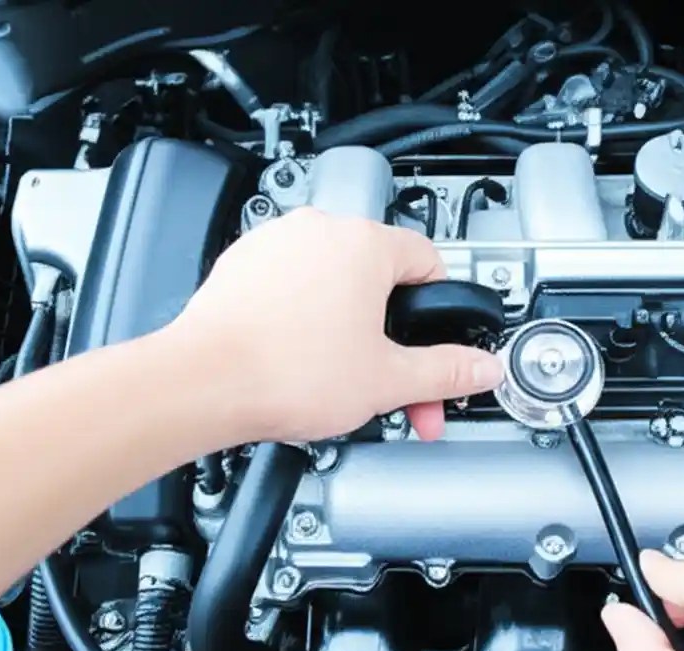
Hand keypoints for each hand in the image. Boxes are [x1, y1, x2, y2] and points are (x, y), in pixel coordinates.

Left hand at [161, 207, 503, 445]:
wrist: (202, 384)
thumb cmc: (283, 372)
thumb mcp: (388, 380)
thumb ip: (445, 371)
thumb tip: (480, 367)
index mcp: (364, 244)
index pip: (428, 261)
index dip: (439, 309)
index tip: (437, 342)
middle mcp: (319, 231)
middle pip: (379, 279)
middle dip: (394, 338)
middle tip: (397, 385)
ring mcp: (275, 245)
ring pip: (333, 282)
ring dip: (350, 328)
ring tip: (342, 376)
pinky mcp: (242, 267)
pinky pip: (291, 287)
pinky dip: (304, 319)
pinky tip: (302, 361)